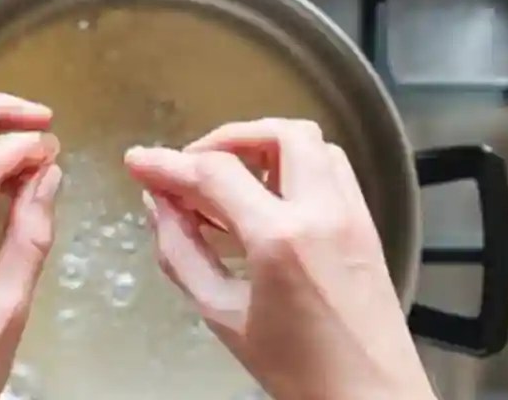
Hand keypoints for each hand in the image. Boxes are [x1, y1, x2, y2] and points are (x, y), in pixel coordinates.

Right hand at [125, 119, 435, 399]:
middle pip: (274, 133)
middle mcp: (322, 211)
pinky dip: (293, 164)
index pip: (214, 174)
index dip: (167, 164)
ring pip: (309, 142)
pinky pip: (329, 167)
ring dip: (263, 146)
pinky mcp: (366, 222)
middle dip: (224, 140)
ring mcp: (352, 212)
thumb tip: (157, 206)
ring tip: (229, 181)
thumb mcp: (222, 314)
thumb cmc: (295, 369)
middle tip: (192, 168)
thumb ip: (182, 253)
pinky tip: (265, 198)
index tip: (138, 163)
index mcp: (281, 239)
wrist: (370, 397)